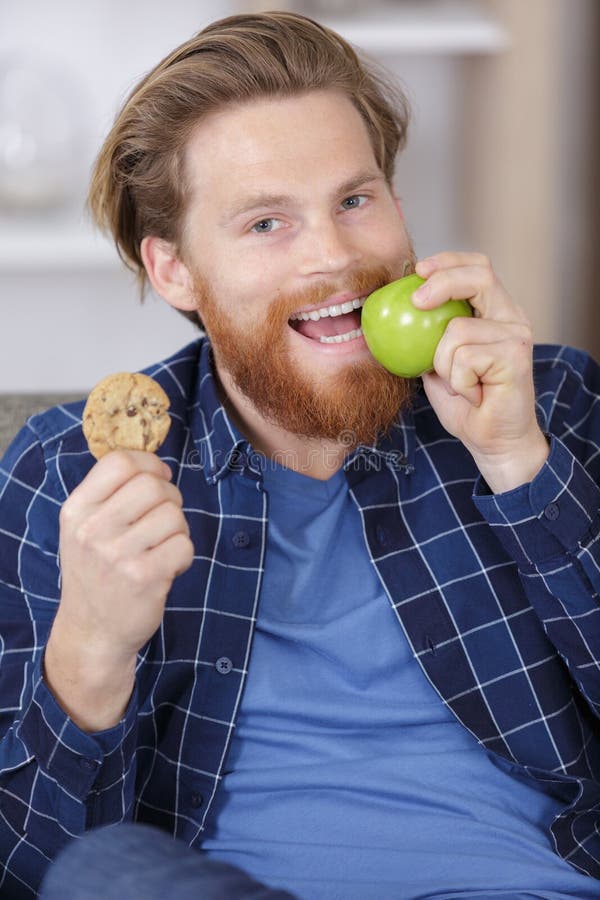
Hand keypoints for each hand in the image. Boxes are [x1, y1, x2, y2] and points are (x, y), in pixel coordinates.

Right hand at [45, 450, 193, 729]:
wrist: (92, 632)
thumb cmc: (96, 573)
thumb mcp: (84, 529)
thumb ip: (111, 495)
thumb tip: (158, 467)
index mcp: (76, 510)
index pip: (118, 461)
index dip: (149, 464)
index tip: (158, 478)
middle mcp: (92, 530)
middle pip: (153, 485)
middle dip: (170, 497)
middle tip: (164, 518)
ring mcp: (117, 555)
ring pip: (173, 515)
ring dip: (178, 529)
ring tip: (161, 547)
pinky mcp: (145, 577)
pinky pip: (184, 545)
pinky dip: (183, 555)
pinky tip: (167, 567)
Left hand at [414, 252, 548, 492]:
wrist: (492, 441)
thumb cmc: (465, 403)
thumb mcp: (436, 363)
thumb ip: (425, 336)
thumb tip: (389, 311)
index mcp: (494, 312)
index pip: (477, 267)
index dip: (448, 261)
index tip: (417, 271)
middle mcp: (511, 317)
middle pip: (479, 275)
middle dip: (443, 281)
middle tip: (416, 302)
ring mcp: (517, 335)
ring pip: (458, 330)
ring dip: (443, 363)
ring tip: (460, 384)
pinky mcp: (516, 356)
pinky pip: (464, 357)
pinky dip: (457, 381)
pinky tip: (474, 394)